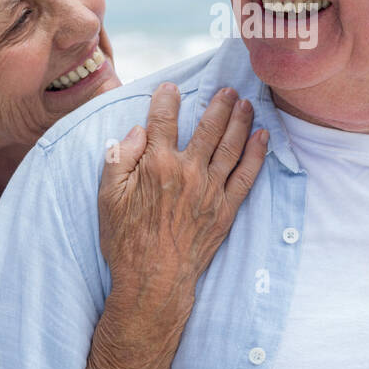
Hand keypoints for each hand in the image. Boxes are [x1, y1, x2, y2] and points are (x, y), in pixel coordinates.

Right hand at [84, 83, 267, 368]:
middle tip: (228, 89)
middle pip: (208, 126)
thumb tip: (137, 131)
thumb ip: (119, 158)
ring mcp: (211, 189)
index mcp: (156, 164)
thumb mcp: (106, 197)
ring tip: (247, 103)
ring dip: (240, 120)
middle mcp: (188, 171)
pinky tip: (262, 137)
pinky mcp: (226, 208)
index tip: (171, 87)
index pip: (164, 119)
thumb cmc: (125, 240)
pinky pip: (246, 175)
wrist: (153, 282)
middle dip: (219, 103)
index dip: (167, 99)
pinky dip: (257, 153)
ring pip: (231, 145)